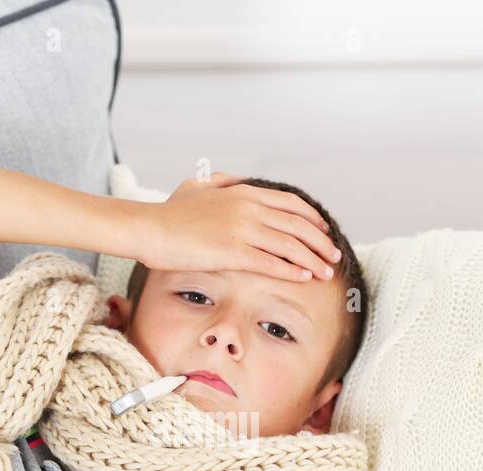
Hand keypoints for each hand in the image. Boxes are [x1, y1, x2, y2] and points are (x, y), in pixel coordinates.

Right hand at [138, 172, 342, 282]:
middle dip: (320, 242)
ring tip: (326, 273)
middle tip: (334, 256)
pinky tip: (304, 278)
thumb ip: (218, 182)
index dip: (312, 218)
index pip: (290, 204)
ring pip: (289, 245)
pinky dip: (292, 270)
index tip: (324, 231)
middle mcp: (248, 207)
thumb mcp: (195, 187)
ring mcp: (242, 229)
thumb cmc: (167, 212)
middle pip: (297, 224)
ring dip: (312, 260)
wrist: (148, 227)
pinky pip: (271, 262)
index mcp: (243, 192)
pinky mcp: (233, 252)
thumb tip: (230, 179)